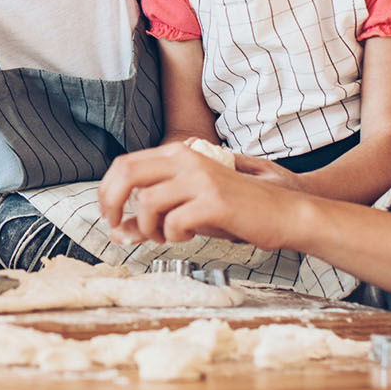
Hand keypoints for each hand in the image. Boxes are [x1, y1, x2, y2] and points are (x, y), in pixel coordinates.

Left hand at [97, 144, 302, 248]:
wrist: (283, 213)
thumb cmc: (235, 210)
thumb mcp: (188, 208)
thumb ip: (152, 216)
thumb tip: (116, 231)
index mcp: (179, 154)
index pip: (125, 163)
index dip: (107, 191)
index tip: (108, 215)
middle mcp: (187, 159)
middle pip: (127, 173)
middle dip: (112, 203)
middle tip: (116, 227)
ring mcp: (201, 178)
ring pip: (148, 202)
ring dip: (149, 228)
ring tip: (167, 235)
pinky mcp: (214, 201)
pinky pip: (174, 221)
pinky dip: (173, 235)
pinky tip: (188, 235)